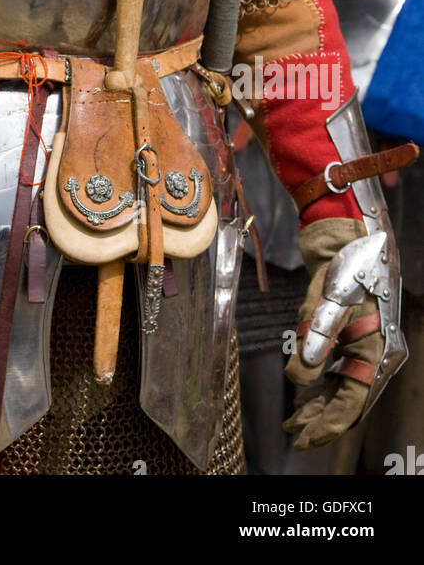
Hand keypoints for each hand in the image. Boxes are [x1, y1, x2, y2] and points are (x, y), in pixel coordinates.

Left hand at [284, 218, 384, 449]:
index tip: (306, 439)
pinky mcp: (346, 330)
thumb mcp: (324, 302)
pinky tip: (302, 389)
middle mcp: (371, 347)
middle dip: (321, 417)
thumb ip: (313, 341)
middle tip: (295, 435)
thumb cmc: (341, 261)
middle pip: (346, 395)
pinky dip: (318, 380)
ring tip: (293, 418)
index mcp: (375, 346)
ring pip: (339, 383)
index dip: (330, 423)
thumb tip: (298, 379)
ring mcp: (359, 339)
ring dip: (318, 402)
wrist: (341, 229)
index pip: (353, 398)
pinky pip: (334, 365)